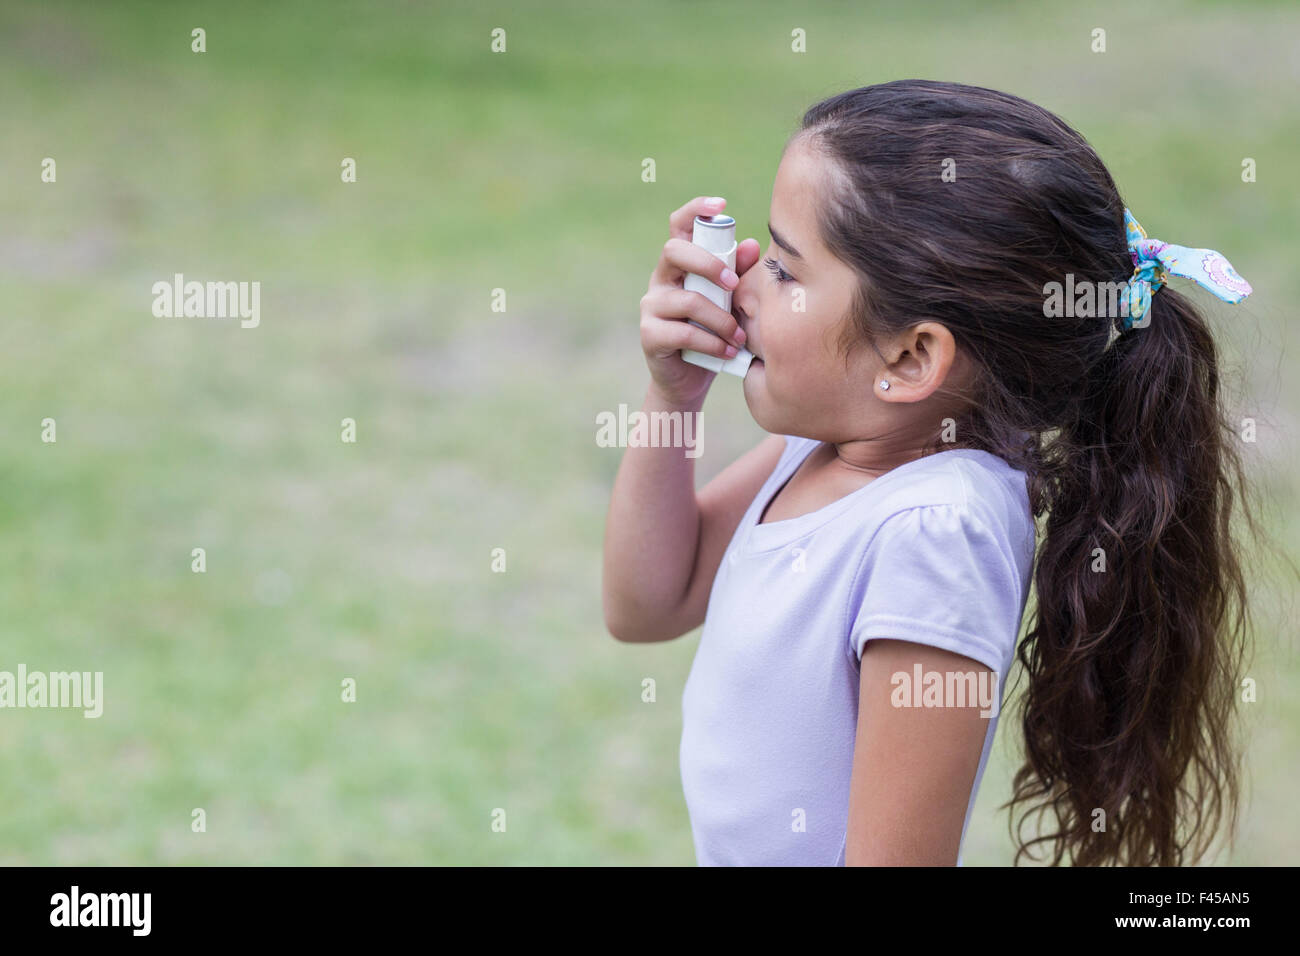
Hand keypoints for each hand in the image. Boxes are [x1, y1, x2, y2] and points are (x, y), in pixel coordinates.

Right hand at [639, 196, 761, 406]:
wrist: (691, 378)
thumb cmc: (714, 332)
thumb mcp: (731, 302)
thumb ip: (739, 274)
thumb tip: (751, 245)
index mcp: (681, 264)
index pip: (679, 226)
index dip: (695, 209)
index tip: (721, 204)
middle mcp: (661, 279)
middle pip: (675, 251)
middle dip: (708, 264)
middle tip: (734, 285)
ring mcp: (652, 306)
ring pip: (687, 300)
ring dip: (721, 319)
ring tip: (740, 337)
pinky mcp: (650, 335)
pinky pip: (684, 333)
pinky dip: (712, 343)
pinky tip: (728, 352)